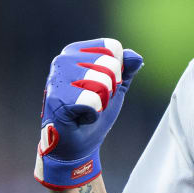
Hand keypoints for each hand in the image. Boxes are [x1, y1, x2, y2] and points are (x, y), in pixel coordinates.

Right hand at [33, 38, 143, 188]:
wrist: (77, 144)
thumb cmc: (94, 112)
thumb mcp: (116, 88)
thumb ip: (126, 70)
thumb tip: (136, 57)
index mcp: (76, 52)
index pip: (113, 48)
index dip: (117, 71)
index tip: (103, 86)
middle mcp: (63, 60)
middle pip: (111, 65)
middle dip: (110, 89)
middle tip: (95, 101)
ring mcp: (57, 79)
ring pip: (102, 83)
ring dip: (101, 102)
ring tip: (87, 108)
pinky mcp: (57, 99)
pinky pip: (92, 101)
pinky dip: (92, 114)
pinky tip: (79, 118)